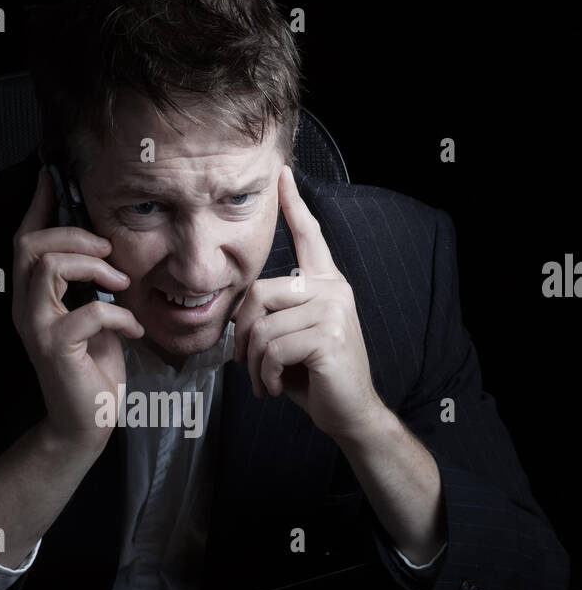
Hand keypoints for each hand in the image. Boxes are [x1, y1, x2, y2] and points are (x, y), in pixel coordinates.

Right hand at [12, 168, 144, 447]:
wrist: (85, 421)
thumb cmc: (91, 367)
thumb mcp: (91, 315)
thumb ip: (87, 284)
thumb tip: (101, 246)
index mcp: (31, 296)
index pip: (24, 241)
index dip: (38, 207)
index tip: (52, 178)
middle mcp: (26, 308)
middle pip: (32, 246)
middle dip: (74, 238)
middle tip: (108, 252)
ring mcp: (37, 329)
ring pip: (49, 268)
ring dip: (93, 268)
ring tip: (120, 285)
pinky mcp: (55, 350)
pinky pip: (87, 313)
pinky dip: (118, 315)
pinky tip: (132, 329)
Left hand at [232, 165, 383, 441]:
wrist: (351, 413)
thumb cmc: (317, 377)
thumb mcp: (292, 338)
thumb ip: (275, 314)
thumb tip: (238, 313)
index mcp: (327, 284)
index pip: (311, 237)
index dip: (294, 206)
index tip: (282, 176)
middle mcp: (334, 289)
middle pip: (258, 291)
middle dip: (241, 333)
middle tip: (247, 363)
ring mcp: (334, 310)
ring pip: (261, 327)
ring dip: (253, 364)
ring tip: (265, 381)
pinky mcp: (328, 335)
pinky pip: (271, 348)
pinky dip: (264, 375)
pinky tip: (277, 388)